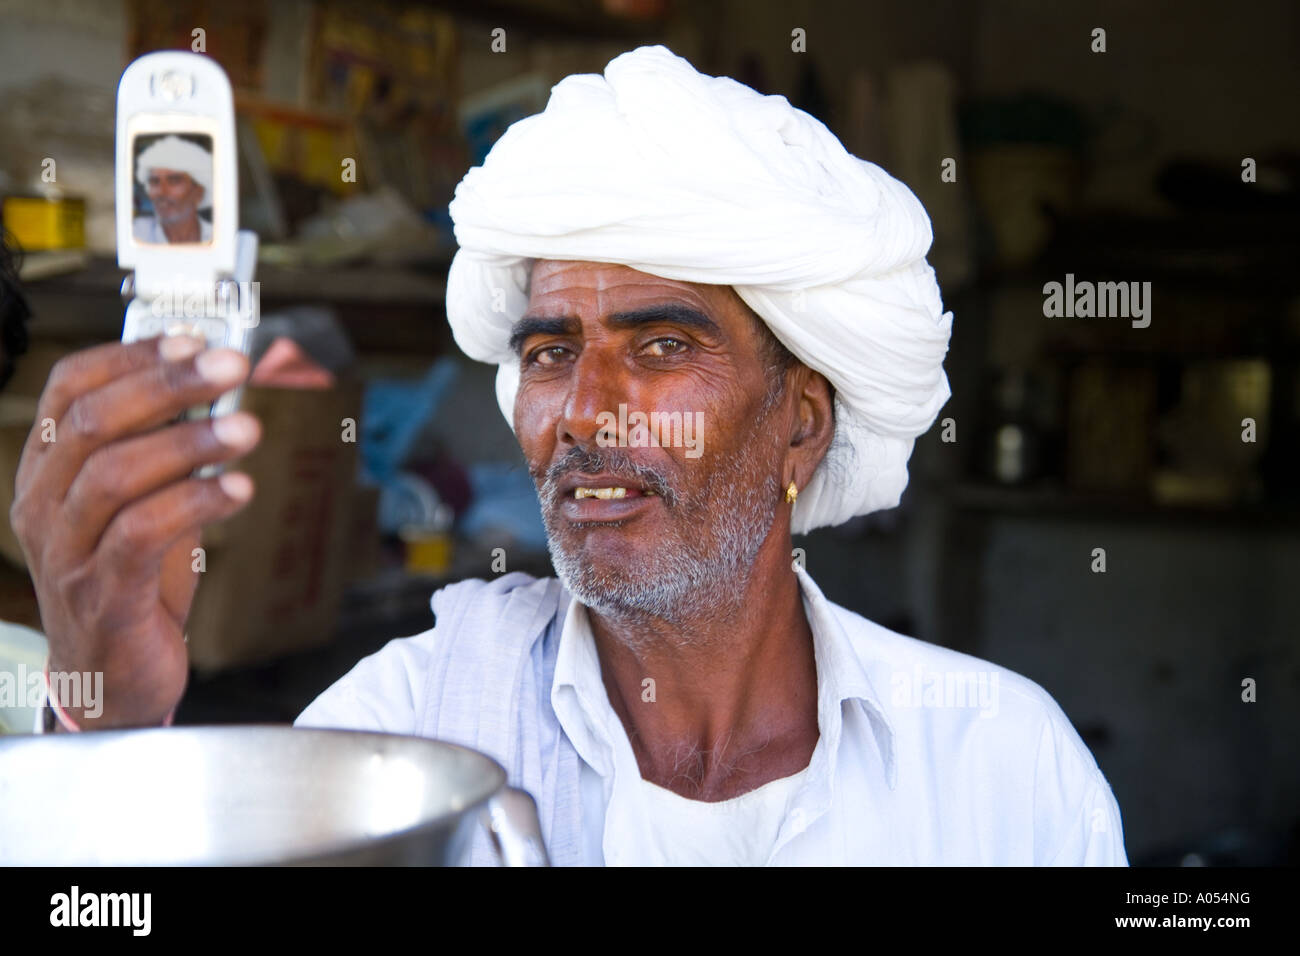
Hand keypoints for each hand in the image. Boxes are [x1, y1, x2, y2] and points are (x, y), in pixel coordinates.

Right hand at [10, 335, 260, 727]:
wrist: (110, 680)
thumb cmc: (131, 584)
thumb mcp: (142, 506)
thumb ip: (165, 454)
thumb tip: (218, 392)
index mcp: (48, 472)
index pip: (70, 389)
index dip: (133, 355)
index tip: (194, 339)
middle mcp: (44, 505)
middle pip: (95, 421)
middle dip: (170, 384)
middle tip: (233, 367)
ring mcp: (67, 552)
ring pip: (116, 474)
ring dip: (190, 442)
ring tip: (247, 429)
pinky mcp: (102, 594)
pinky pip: (143, 534)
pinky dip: (195, 502)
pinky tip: (239, 489)